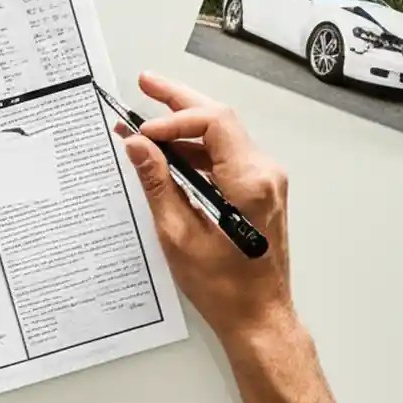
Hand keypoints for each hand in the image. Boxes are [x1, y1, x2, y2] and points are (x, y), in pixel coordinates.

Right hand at [116, 72, 291, 337]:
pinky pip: (225, 157)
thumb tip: (138, 145)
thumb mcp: (179, 234)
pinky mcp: (258, 191)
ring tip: (145, 123)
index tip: (142, 131)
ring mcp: (265, 181)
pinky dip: (195, 151)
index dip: (174, 119)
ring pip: (221, 136)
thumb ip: (158, 183)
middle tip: (145, 84)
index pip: (213, 123)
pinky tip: (167, 154)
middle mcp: (264, 173)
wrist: (259, 317)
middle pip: (219, 119)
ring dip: (184, 128)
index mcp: (250, 180)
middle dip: (179, 101)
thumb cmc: (225, 287)